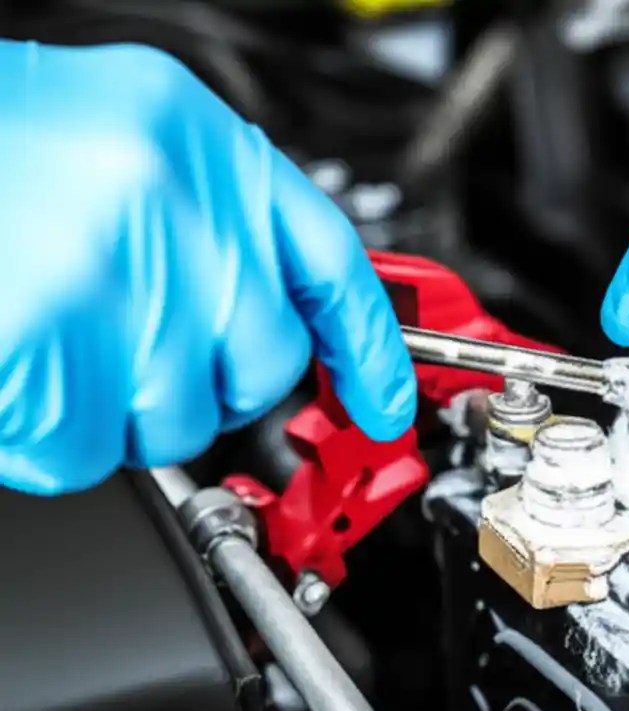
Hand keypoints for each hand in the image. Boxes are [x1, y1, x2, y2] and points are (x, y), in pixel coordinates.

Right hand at [0, 41, 416, 494]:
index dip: (367, 345)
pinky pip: (86, 449)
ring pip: (177, 419)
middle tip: (126, 344)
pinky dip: (47, 434)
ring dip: (115, 408)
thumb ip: (208, 218)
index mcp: (197, 139)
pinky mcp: (46, 343)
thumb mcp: (124, 141)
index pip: (331, 261)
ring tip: (48, 334)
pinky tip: (16, 365)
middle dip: (204, 382)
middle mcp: (172, 200)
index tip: (386, 403)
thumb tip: (271, 310)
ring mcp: (111, 272)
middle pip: (260, 361)